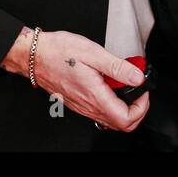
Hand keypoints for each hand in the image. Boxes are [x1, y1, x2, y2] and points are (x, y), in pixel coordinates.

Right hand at [3, 28, 150, 131]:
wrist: (34, 56)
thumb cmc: (58, 52)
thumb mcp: (93, 53)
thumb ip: (118, 67)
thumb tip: (137, 77)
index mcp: (94, 96)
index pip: (126, 119)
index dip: (141, 107)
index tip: (142, 90)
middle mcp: (88, 106)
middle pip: (121, 124)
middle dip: (136, 110)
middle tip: (138, 90)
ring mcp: (82, 106)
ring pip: (110, 119)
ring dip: (124, 106)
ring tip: (124, 83)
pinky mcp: (78, 102)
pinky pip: (99, 111)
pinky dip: (111, 102)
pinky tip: (109, 83)